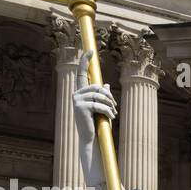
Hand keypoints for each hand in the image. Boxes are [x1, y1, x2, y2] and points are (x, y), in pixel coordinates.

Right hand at [74, 50, 114, 183]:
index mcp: (81, 92)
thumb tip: (106, 84)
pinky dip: (108, 111)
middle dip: (110, 97)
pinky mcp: (80, 107)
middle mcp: (76, 94)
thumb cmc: (98, 124)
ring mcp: (76, 100)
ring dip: (110, 105)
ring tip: (112, 115)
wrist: (92, 139)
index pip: (82, 73)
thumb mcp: (103, 107)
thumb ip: (103, 96)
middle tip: (114, 108)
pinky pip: (100, 104)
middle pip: (98, 87)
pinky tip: (110, 118)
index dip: (85, 61)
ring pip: (101, 96)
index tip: (90, 50)